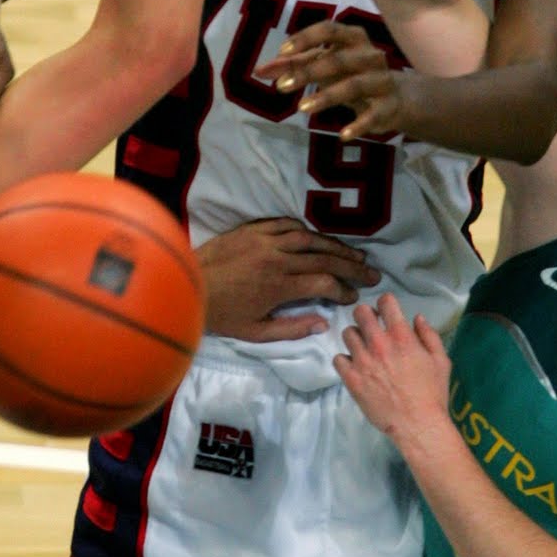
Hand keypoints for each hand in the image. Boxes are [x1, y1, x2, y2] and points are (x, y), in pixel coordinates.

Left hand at [198, 218, 378, 341]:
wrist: (185, 286)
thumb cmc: (219, 315)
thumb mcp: (254, 332)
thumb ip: (291, 329)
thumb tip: (323, 323)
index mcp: (278, 286)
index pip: (323, 284)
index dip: (343, 291)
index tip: (353, 297)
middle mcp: (276, 258)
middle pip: (324, 259)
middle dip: (352, 266)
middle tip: (372, 273)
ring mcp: (264, 240)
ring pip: (310, 238)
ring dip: (335, 246)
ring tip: (355, 254)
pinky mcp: (252, 229)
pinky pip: (287, 224)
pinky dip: (306, 231)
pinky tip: (318, 238)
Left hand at [255, 20, 416, 139]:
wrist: (400, 98)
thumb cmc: (354, 75)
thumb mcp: (325, 66)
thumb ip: (294, 66)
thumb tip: (259, 71)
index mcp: (353, 38)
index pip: (329, 29)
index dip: (305, 38)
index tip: (282, 52)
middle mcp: (370, 55)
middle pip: (338, 59)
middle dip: (308, 72)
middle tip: (282, 86)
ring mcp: (381, 80)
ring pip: (355, 85)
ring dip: (327, 96)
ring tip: (302, 108)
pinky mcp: (388, 106)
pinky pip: (373, 115)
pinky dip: (358, 125)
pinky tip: (343, 135)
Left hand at [335, 295, 451, 455]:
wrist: (417, 424)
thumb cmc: (433, 393)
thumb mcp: (441, 361)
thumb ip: (429, 336)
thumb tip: (417, 318)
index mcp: (402, 336)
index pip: (386, 302)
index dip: (386, 303)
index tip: (387, 311)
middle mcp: (379, 344)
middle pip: (360, 313)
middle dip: (366, 315)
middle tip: (371, 326)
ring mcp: (362, 361)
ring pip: (347, 334)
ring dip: (356, 338)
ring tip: (363, 348)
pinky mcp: (352, 379)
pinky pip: (338, 359)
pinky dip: (346, 361)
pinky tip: (355, 367)